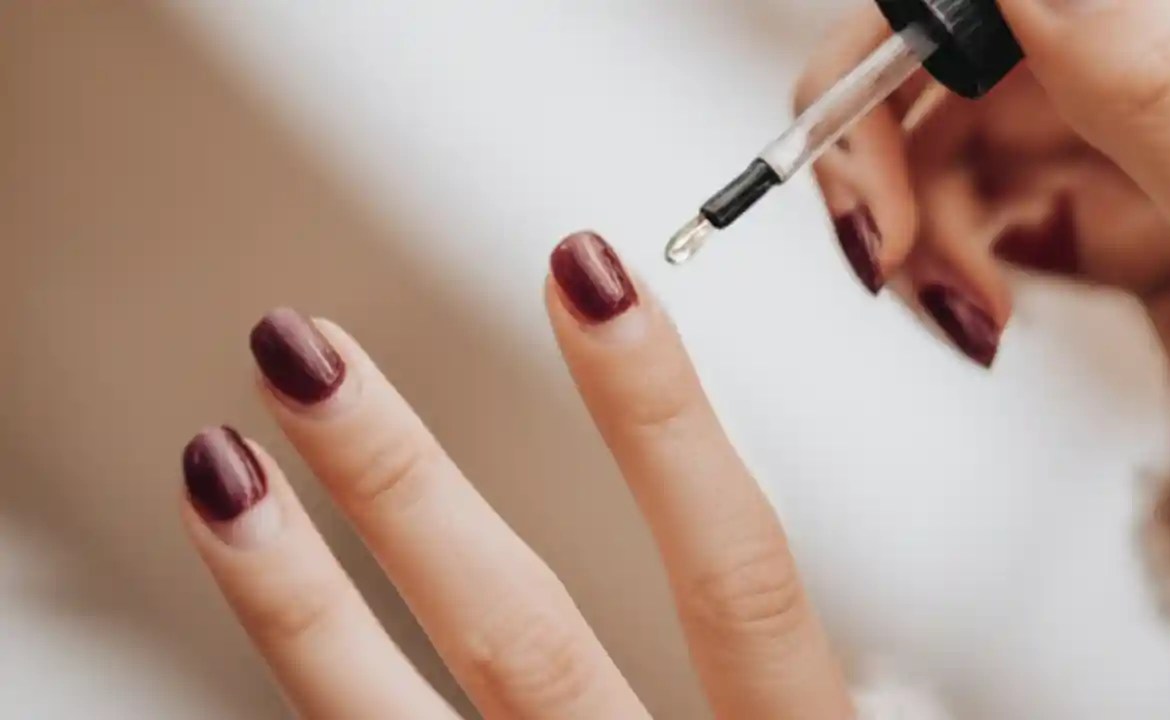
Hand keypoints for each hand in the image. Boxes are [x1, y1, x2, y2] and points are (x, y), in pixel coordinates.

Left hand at [179, 233, 851, 718]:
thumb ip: (778, 686)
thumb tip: (736, 564)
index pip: (737, 576)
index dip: (662, 421)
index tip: (590, 280)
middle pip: (530, 640)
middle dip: (409, 491)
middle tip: (313, 360)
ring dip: (300, 607)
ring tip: (227, 475)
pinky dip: (317, 689)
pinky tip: (278, 613)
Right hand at [798, 0, 1169, 620]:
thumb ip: (1154, 89)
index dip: (960, 4)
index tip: (897, 59)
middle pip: (991, 26)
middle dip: (897, 112)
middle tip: (869, 213)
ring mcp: (1150, 130)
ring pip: (966, 110)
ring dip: (913, 203)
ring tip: (939, 299)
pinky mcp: (1110, 203)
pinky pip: (986, 191)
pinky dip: (944, 248)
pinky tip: (971, 310)